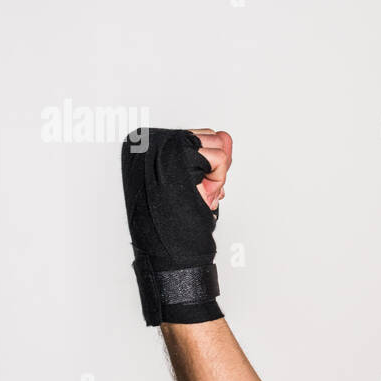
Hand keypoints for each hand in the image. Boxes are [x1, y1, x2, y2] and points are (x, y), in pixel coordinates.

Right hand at [121, 127, 233, 326]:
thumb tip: (226, 136)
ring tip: (200, 193)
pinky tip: (205, 192)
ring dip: (217, 174)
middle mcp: (155, 142)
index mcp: (153, 147)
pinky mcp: (179, 156)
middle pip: (213, 138)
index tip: (199, 184)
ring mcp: (166, 148)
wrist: (168, 244)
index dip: (210, 164)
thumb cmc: (176, 217)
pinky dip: (219, 177)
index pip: (202, 136)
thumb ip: (212, 156)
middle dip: (216, 168)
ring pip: (218, 146)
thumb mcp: (197, 180)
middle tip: (202, 191)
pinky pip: (219, 158)